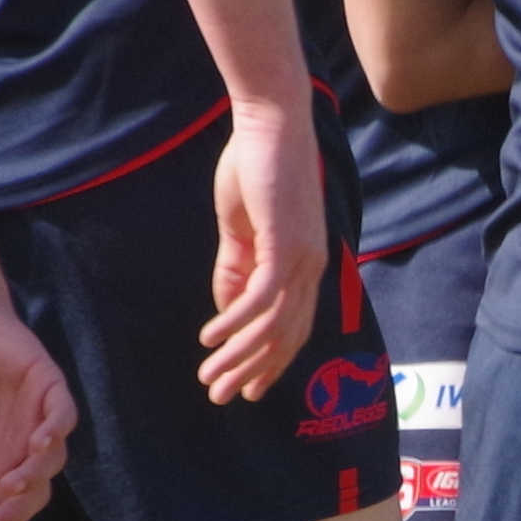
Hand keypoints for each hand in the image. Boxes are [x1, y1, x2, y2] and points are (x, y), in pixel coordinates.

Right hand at [0, 298, 77, 520]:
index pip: (11, 507)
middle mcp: (25, 450)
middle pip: (35, 490)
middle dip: (16, 509)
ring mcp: (40, 419)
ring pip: (52, 459)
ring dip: (34, 475)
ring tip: (9, 485)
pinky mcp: (50, 388)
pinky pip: (63, 415)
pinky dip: (55, 430)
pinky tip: (39, 442)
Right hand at [199, 91, 327, 404]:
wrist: (269, 123)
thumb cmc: (255, 168)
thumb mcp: (241, 229)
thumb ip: (236, 268)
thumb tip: (228, 311)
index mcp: (305, 264)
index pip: (294, 328)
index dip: (271, 362)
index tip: (248, 389)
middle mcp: (311, 267)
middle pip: (286, 337)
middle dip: (253, 371)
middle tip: (222, 397)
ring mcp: (302, 257)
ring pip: (272, 325)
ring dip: (238, 356)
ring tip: (208, 378)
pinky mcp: (284, 243)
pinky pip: (259, 297)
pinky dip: (234, 322)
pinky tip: (209, 339)